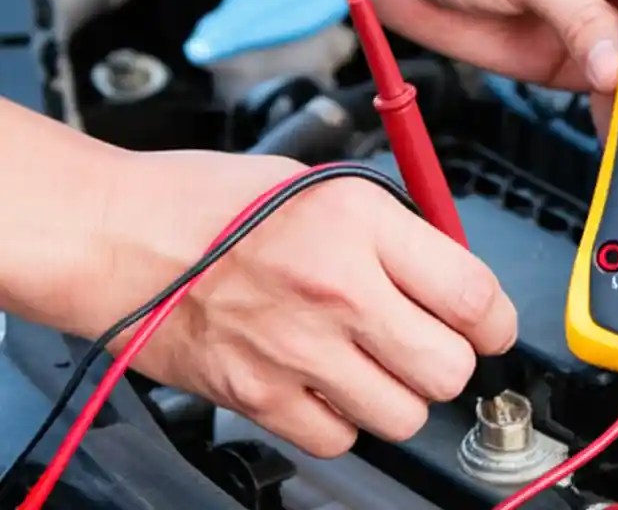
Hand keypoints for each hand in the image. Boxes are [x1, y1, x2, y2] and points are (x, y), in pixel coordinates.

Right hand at [78, 150, 516, 457]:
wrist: (113, 235)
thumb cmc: (206, 201)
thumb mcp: (323, 184)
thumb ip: (395, 230)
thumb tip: (449, 269)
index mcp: (360, 224)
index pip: (475, 296)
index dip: (498, 320)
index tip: (491, 326)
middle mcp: (337, 290)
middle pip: (450, 368)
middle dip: (451, 360)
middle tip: (431, 344)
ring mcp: (298, 350)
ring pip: (404, 414)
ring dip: (401, 396)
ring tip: (374, 365)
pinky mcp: (259, 396)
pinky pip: (340, 439)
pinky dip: (344, 422)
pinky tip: (327, 384)